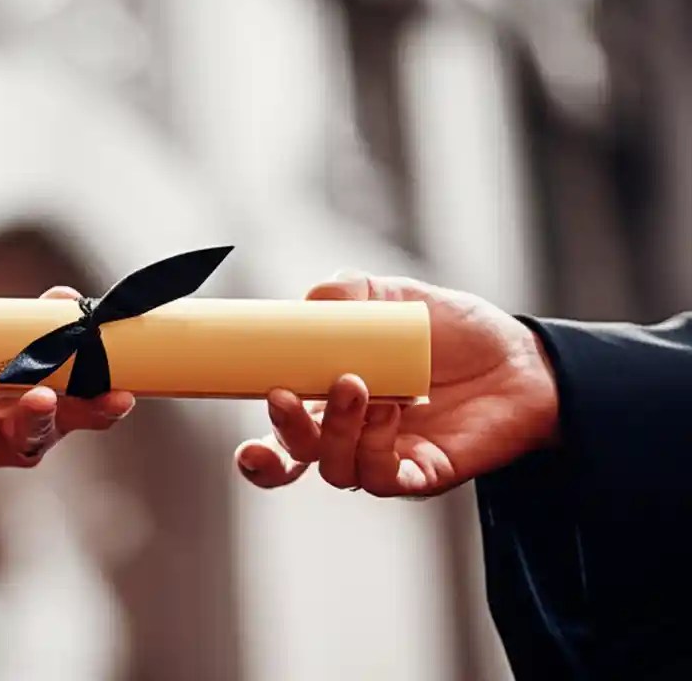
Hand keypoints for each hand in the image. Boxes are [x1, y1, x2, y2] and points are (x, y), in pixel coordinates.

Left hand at [0, 287, 136, 471]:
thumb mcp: (14, 362)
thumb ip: (41, 330)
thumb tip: (63, 296)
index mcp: (43, 419)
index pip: (81, 417)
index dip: (103, 410)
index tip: (121, 396)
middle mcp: (10, 439)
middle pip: (30, 433)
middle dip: (36, 414)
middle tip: (41, 395)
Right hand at [235, 273, 559, 496]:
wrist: (522, 358)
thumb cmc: (453, 331)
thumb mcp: (397, 298)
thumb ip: (349, 293)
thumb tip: (312, 301)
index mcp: (329, 403)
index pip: (280, 436)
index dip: (255, 447)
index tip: (250, 428)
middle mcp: (351, 438)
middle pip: (298, 457)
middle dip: (286, 431)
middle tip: (290, 396)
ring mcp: (385, 460)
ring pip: (337, 470)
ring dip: (338, 430)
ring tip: (361, 386)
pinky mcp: (422, 475)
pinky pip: (385, 479)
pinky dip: (378, 447)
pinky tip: (394, 409)